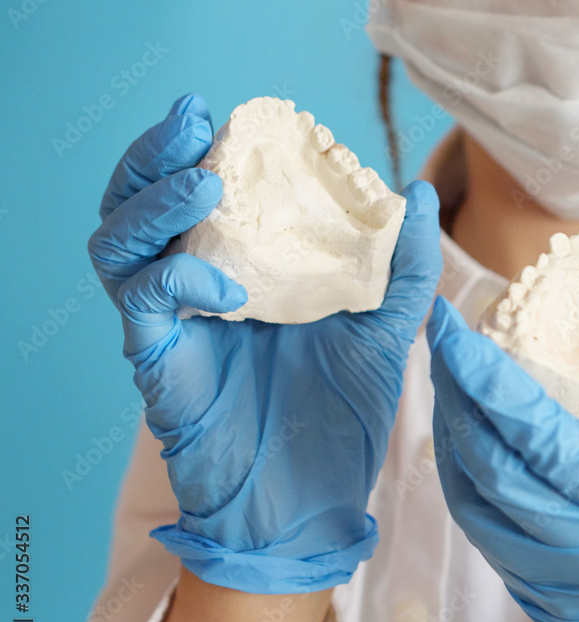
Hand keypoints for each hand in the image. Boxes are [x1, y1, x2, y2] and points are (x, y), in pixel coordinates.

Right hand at [89, 93, 441, 593]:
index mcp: (245, 274)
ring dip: (152, 201)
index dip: (208, 147)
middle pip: (142, 203)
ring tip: (202, 182)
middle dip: (158, 154)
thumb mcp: (386, 333)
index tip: (239, 114)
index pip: (204, 195)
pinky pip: (140, 304)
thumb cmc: (342, 420)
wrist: (311, 507)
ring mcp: (172, 326)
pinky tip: (227, 288)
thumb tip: (416, 189)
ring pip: (119, 242)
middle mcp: (197, 291)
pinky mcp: (158, 364)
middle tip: (195, 118)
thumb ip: (404, 268)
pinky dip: (175, 281)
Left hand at [426, 296, 578, 621]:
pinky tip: (466, 443)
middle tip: (444, 337)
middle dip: (455, 392)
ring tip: (449, 378)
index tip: (455, 329)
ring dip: (450, 432)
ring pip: (472, 498)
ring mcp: (550, 581)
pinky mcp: (536, 596)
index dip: (489, 380)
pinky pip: (481, 529)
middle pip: (488, 463)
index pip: (541, 440)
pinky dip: (462, 477)